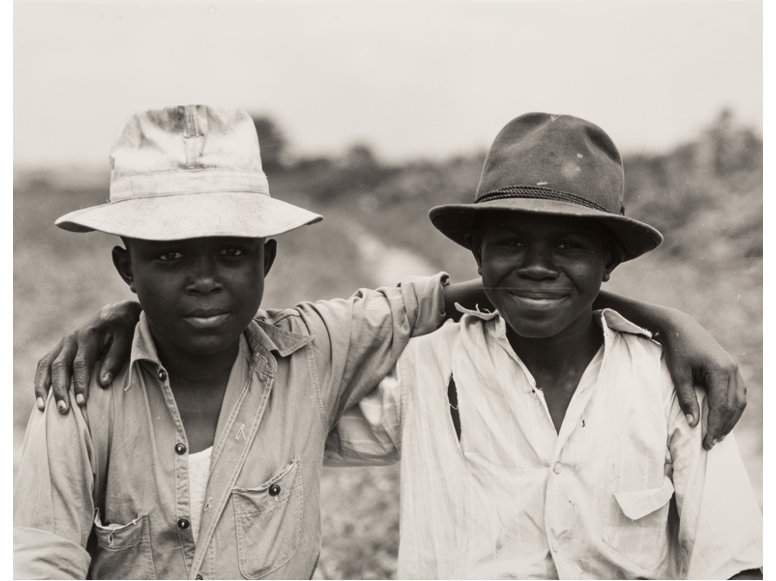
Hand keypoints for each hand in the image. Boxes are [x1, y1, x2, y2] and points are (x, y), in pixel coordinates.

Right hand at [33, 301, 140, 412]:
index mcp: (88, 336)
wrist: (116, 313)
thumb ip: (114, 360)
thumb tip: (103, 383)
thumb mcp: (125, 340)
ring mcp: (63, 343)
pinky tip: (42, 397)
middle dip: (59, 389)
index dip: (80, 383)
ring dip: (42, 387)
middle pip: (59, 366)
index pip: (81, 364)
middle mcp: (71, 339)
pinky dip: (40, 380)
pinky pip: (44, 364)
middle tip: (63, 410)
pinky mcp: (60, 348)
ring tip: (43, 408)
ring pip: (45, 365)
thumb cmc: (123, 329)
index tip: (81, 402)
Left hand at [658, 312, 746, 449]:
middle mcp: (732, 369)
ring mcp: (734, 368)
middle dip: (724, 426)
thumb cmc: (677, 349)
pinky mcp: (731, 368)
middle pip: (734, 406)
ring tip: (718, 435)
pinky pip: (738, 392)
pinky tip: (723, 417)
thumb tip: (693, 424)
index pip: (721, 406)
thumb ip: (686, 398)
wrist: (681, 326)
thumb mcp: (678, 374)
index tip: (707, 443)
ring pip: (740, 401)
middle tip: (712, 443)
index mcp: (720, 370)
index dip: (715, 426)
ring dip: (730, 419)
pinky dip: (732, 407)